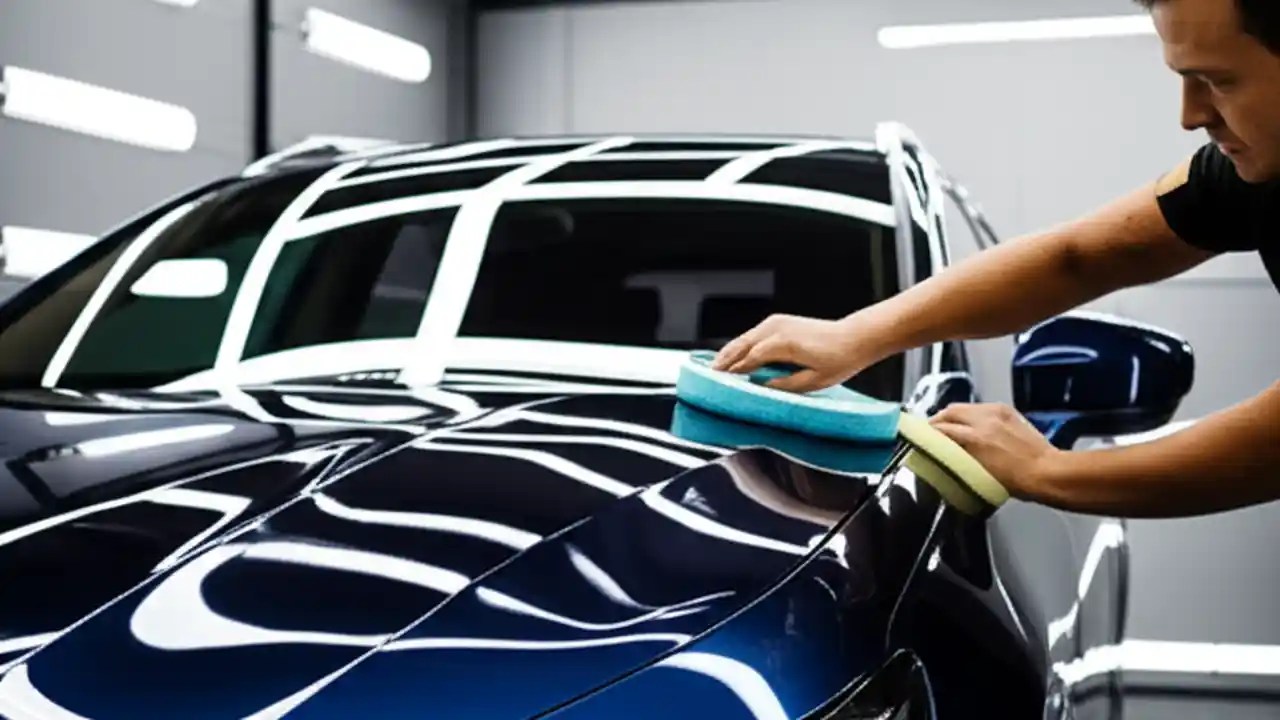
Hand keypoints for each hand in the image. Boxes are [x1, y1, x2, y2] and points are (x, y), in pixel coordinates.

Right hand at [711, 313, 879, 392]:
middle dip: (723, 360)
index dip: (733, 371)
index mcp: (784, 344)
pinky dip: (741, 345)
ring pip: (744, 338)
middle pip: (741, 345)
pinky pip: (753, 334)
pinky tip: (734, 356)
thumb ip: (784, 386)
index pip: (749, 359)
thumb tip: (761, 387)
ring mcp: (777, 322)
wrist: (853, 338)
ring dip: (729, 352)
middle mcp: (777, 328)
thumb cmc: (838, 361)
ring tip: (715, 367)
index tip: (720, 383)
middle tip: (708, 375)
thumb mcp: (813, 382)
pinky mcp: (779, 321)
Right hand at [928, 403, 1062, 502]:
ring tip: (949, 427)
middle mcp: (982, 420)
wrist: (1047, 472)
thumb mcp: (979, 475)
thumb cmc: (1015, 482)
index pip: (940, 429)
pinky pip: (979, 407)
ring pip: (963, 407)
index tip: (919, 439)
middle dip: (937, 421)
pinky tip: (971, 424)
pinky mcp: (1006, 410)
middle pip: (949, 412)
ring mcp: (995, 412)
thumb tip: (944, 455)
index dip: (926, 433)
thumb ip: (959, 460)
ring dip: (952, 416)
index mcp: (974, 438)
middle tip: (931, 432)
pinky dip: (970, 414)